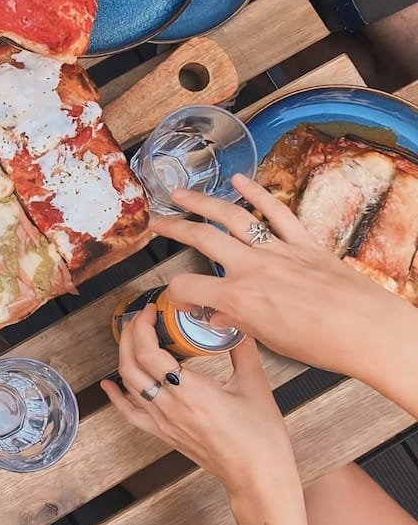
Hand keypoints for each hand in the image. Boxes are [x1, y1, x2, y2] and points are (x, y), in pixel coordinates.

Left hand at [100, 304, 297, 497]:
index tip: (149, 310)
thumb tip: (238, 323)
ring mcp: (163, 422)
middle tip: (138, 318)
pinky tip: (109, 384)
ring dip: (124, 357)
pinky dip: (117, 397)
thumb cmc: (260, 438)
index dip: (142, 327)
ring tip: (130, 338)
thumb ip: (244, 350)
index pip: (148, 352)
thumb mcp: (255, 386)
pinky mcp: (164, 434)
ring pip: (129, 385)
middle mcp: (170, 406)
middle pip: (131, 364)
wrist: (257, 476)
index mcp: (190, 391)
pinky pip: (131, 414)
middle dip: (129, 336)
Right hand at [150, 174, 417, 378]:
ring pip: (231, 217)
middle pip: (201, 238)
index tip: (181, 301)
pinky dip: (256, 194)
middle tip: (156, 222)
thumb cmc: (324, 343)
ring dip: (202, 202)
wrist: (368, 332)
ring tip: (182, 194)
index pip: (187, 289)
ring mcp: (278, 250)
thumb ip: (239, 322)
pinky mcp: (303, 243)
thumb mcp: (269, 340)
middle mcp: (252, 268)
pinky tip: (239, 181)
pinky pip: (275, 213)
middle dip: (173, 228)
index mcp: (239, 298)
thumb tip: (220, 317)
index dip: (177, 296)